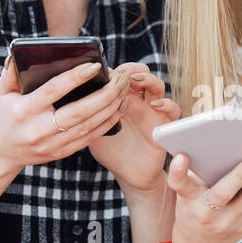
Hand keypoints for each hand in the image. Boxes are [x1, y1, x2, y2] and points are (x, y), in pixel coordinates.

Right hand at [0, 54, 131, 173]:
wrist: (0, 152)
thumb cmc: (4, 114)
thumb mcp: (3, 92)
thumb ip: (12, 71)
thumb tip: (22, 50)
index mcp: (24, 111)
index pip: (53, 91)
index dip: (75, 78)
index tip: (95, 65)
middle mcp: (39, 129)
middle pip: (79, 112)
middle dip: (104, 95)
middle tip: (120, 79)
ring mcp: (52, 144)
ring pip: (88, 127)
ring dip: (111, 108)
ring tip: (124, 91)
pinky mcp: (61, 152)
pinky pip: (89, 138)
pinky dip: (107, 123)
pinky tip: (118, 109)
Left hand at [87, 62, 181, 191]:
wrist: (129, 173)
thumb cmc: (110, 150)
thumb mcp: (93, 130)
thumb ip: (86, 114)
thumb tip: (68, 99)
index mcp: (120, 98)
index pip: (120, 75)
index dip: (114, 71)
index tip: (103, 72)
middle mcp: (138, 101)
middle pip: (140, 73)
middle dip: (132, 69)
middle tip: (122, 73)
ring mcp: (152, 111)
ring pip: (157, 85)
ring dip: (149, 79)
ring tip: (136, 80)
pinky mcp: (165, 124)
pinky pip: (173, 109)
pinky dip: (167, 104)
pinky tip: (155, 105)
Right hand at [165, 151, 241, 242]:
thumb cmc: (194, 207)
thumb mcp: (187, 193)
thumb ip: (199, 172)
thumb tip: (225, 142)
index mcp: (188, 199)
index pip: (179, 185)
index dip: (178, 171)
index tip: (181, 155)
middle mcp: (207, 213)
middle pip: (223, 194)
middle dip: (241, 175)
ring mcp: (229, 221)